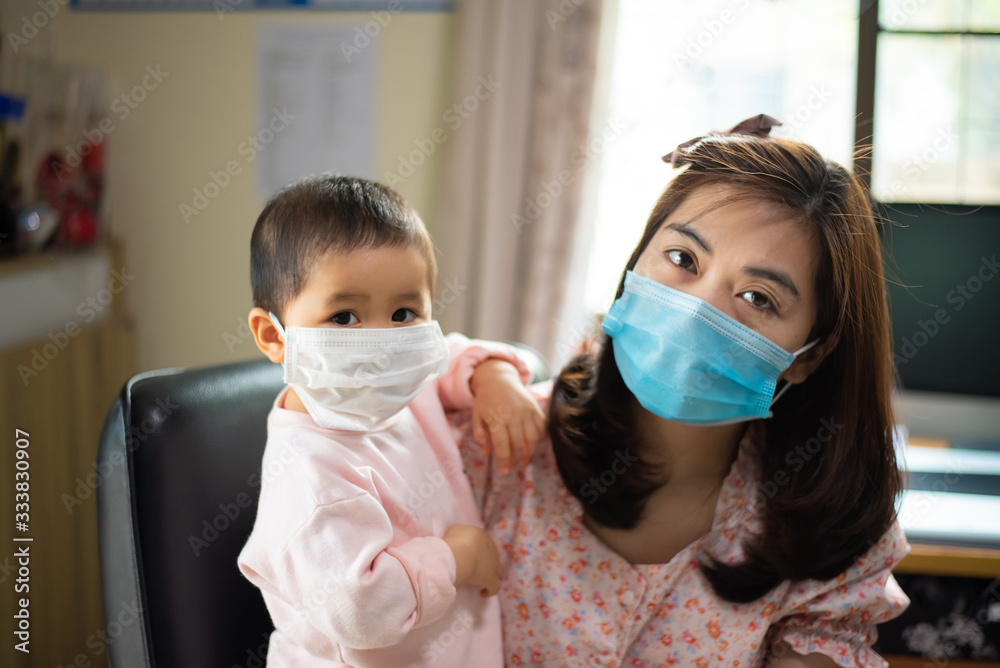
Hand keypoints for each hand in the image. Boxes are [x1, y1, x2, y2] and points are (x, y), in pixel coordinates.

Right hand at [443, 524, 500, 597]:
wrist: (460, 553)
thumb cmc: (455, 541)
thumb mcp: (455, 530)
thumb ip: (460, 534)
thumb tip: (459, 539)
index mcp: (483, 537)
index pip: (483, 543)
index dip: (477, 550)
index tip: (469, 555)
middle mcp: (492, 549)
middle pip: (492, 556)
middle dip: (486, 561)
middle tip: (475, 567)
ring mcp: (494, 565)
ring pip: (497, 570)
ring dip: (490, 574)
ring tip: (480, 580)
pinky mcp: (491, 579)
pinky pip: (494, 587)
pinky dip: (489, 590)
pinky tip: (482, 593)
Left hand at [469, 359, 545, 473]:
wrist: (498, 378)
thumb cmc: (485, 400)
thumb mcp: (477, 416)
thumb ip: (481, 435)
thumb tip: (487, 454)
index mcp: (497, 419)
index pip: (503, 446)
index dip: (504, 461)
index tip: (504, 471)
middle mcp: (513, 416)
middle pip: (518, 445)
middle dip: (516, 459)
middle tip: (512, 466)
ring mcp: (526, 411)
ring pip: (533, 439)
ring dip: (529, 452)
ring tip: (524, 459)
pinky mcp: (535, 408)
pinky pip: (541, 427)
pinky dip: (539, 439)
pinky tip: (532, 445)